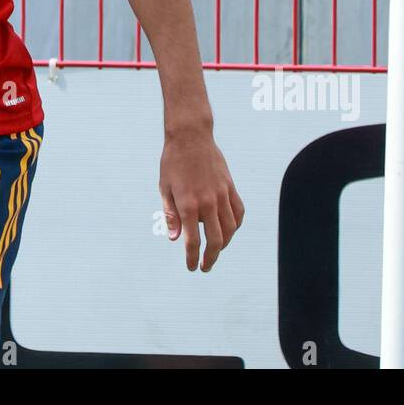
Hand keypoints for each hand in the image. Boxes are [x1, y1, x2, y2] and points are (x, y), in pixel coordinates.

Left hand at [159, 129, 244, 271]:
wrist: (191, 136)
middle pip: (215, 240)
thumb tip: (173, 239)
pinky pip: (239, 212)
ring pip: (230, 229)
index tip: (192, 267)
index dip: (193, 258)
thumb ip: (170, 215)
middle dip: (211, 258)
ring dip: (225, 244)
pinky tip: (229, 230)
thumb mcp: (164, 188)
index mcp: (188, 205)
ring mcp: (222, 195)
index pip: (193, 242)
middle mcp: (207, 203)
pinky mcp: (230, 187)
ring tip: (216, 250)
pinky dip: (236, 225)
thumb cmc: (173, 162)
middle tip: (205, 266)